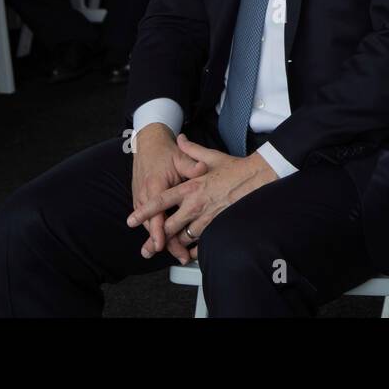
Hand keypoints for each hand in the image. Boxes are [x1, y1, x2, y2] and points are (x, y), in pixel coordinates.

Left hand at [127, 135, 278, 254]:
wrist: (256, 177)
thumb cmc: (234, 168)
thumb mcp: (210, 156)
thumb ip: (191, 150)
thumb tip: (180, 138)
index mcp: (189, 187)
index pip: (161, 202)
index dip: (144, 212)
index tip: (131, 220)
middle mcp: (195, 204)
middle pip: (169, 226)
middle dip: (157, 238)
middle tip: (148, 247)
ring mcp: (206, 217)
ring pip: (183, 236)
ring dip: (175, 243)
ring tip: (169, 249)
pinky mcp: (217, 224)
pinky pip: (201, 242)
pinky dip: (194, 248)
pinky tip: (191, 250)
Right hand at [129, 124, 208, 262]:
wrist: (148, 145)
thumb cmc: (166, 152)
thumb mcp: (180, 157)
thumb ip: (192, 165)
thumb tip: (203, 169)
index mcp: (155, 185)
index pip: (155, 212)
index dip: (158, 230)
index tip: (162, 244)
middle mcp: (145, 194)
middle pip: (152, 225)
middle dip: (163, 243)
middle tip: (179, 256)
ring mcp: (141, 199)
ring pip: (149, 225)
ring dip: (160, 240)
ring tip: (176, 254)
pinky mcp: (141, 201)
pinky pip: (148, 220)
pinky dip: (157, 232)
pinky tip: (167, 243)